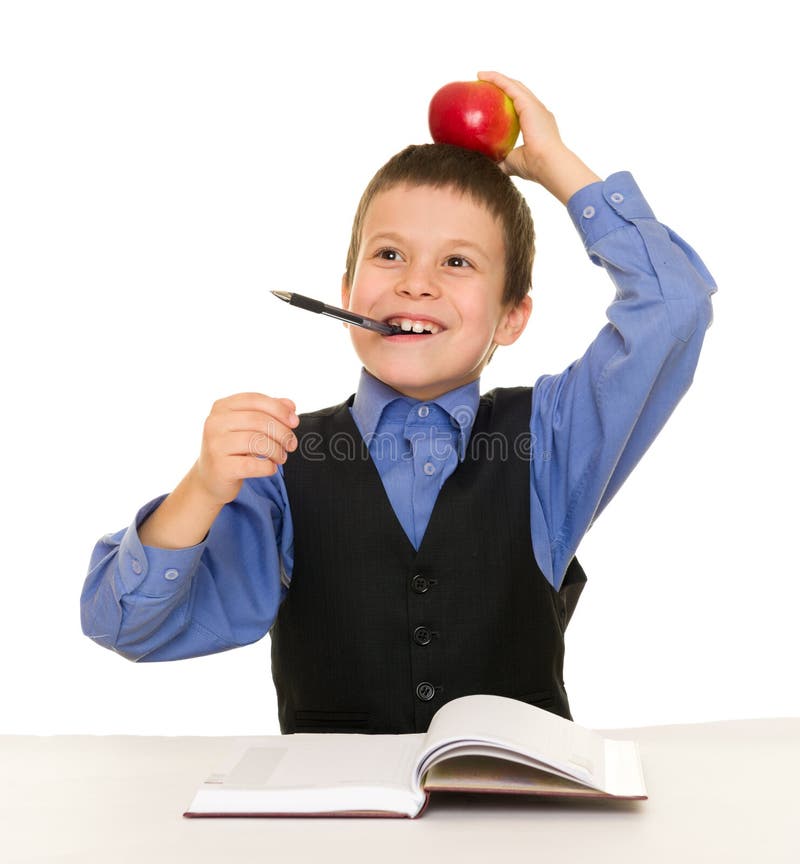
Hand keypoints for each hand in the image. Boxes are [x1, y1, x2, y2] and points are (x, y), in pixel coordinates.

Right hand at [192, 393, 299, 504]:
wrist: (210, 479)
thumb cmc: (234, 449)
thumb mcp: (248, 427)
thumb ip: (268, 412)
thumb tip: (290, 405)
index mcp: (221, 407)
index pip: (255, 400)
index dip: (279, 409)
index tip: (295, 422)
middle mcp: (214, 423)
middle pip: (259, 420)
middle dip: (282, 432)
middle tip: (291, 444)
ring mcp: (215, 445)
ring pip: (257, 442)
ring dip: (277, 451)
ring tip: (281, 457)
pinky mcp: (220, 467)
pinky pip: (253, 465)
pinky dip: (268, 467)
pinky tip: (270, 468)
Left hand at [477, 71, 600, 203]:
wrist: (548, 164)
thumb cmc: (533, 168)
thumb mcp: (511, 163)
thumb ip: (499, 160)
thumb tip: (484, 164)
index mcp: (538, 124)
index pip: (522, 108)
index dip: (509, 101)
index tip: (495, 101)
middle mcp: (539, 112)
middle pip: (519, 92)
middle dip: (504, 86)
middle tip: (485, 84)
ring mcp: (535, 106)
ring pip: (514, 86)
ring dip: (497, 79)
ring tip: (481, 76)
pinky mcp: (528, 103)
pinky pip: (509, 86)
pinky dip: (496, 79)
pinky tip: (481, 77)